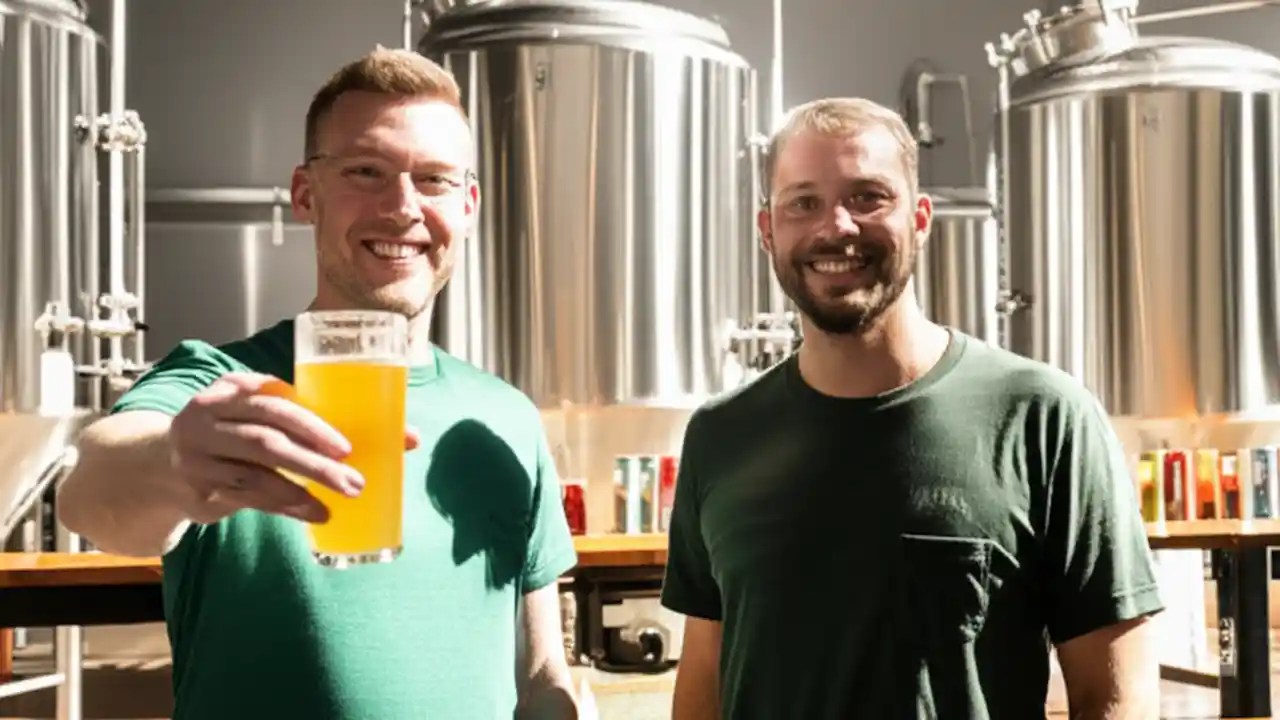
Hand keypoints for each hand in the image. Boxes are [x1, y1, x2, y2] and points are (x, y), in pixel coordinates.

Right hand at [167, 372, 416, 524]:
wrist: (163, 460)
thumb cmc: (240, 429)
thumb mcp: (267, 411)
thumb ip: (319, 417)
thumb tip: (407, 438)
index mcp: (233, 387)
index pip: (276, 401)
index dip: (313, 424)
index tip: (347, 446)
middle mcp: (209, 417)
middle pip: (267, 439)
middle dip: (314, 462)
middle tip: (354, 481)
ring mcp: (198, 454)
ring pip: (256, 473)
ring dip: (301, 489)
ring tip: (340, 501)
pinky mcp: (198, 487)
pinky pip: (247, 498)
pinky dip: (284, 506)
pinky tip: (313, 514)